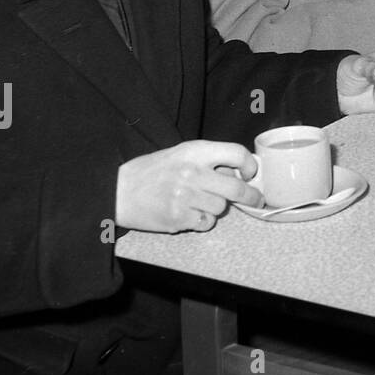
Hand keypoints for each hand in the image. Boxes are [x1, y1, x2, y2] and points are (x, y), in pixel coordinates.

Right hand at [115, 140, 259, 233]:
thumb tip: (239, 171)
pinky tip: (190, 213)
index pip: (236, 153)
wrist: (118, 191)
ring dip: (217, 207)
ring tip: (200, 202)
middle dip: (250, 195)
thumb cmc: (152, 171)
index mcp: (195, 151)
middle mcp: (192, 173)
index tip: (250, 173)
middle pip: (236, 187)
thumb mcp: (181, 154)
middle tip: (255, 199)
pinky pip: (206, 223)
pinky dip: (203, 220)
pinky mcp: (178, 218)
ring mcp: (186, 197)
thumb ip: (209, 159)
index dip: (249, 164)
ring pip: (221, 208)